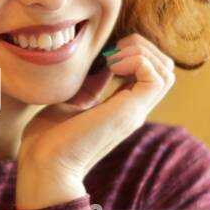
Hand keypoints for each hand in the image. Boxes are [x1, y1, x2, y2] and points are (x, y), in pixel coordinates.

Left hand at [14, 33, 175, 209]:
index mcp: (122, 107)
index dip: (133, 52)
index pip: (150, 71)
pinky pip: (157, 77)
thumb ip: (91, 84)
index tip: (103, 54)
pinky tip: (112, 67)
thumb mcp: (73, 101)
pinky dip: (138, 61)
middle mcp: (133, 109)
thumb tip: (102, 64)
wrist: (43, 163)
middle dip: (141, 47)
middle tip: (110, 53)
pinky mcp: (130, 112)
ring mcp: (134, 111)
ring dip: (141, 52)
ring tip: (112, 60)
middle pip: (165, 67)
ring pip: (166, 70)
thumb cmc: (47, 139)